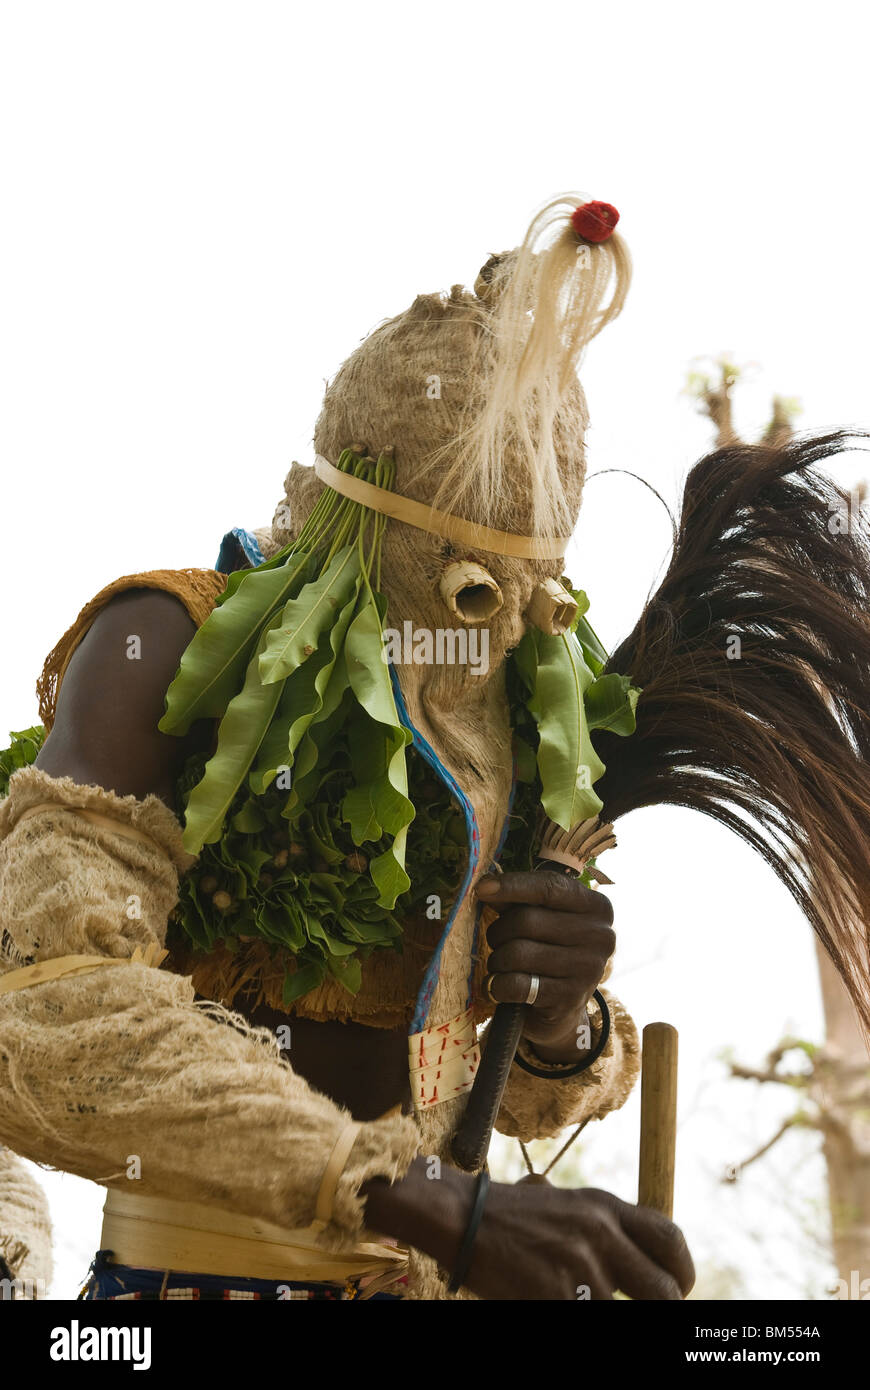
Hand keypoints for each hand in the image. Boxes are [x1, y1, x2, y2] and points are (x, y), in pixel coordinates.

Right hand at [363, 1160, 694, 1300]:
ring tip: (568, 1291)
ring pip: (616, 1310)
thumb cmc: (513, 1216)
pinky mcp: (558, 1295)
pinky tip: (548, 1299)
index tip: (677, 1288)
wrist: (463, 1218)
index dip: (682, 1272)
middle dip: (659, 1307)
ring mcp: (581, 1266)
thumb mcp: (568, 1205)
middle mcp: (600, 1232)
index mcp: (605, 1206)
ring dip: (596, 1309)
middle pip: (664, 1290)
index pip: (671, 1239)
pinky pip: (583, 1316)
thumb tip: (641, 1257)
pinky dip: (570, 1312)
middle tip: (642, 1311)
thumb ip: (605, 1226)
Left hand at [475, 870, 614, 1058]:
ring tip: (500, 964)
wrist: (562, 1008)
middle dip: (499, 931)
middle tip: (495, 940)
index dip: (513, 885)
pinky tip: (498, 985)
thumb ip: (520, 901)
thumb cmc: (548, 950)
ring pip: (518, 953)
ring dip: (497, 959)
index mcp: (597, 907)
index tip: (481, 887)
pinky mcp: (570, 999)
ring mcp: (588, 969)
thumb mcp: (543, 919)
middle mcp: (600, 936)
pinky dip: (497, 984)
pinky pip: (516, 984)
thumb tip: (487, 887)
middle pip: (528, 920)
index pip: (550, 887)